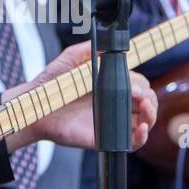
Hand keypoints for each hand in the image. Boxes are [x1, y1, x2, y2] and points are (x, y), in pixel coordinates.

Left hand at [2, 42, 157, 151]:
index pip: (139, 84)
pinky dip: (142, 137)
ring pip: (144, 120)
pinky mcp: (106, 138)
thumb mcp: (71, 58)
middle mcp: (114, 103)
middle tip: (140, 97)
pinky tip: (141, 128)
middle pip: (147, 102)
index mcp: (110, 85)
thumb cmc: (52, 83)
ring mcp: (112, 121)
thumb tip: (111, 46)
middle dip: (150, 98)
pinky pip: (131, 142)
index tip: (136, 87)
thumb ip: (90, 49)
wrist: (37, 106)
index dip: (142, 85)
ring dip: (151, 115)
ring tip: (145, 109)